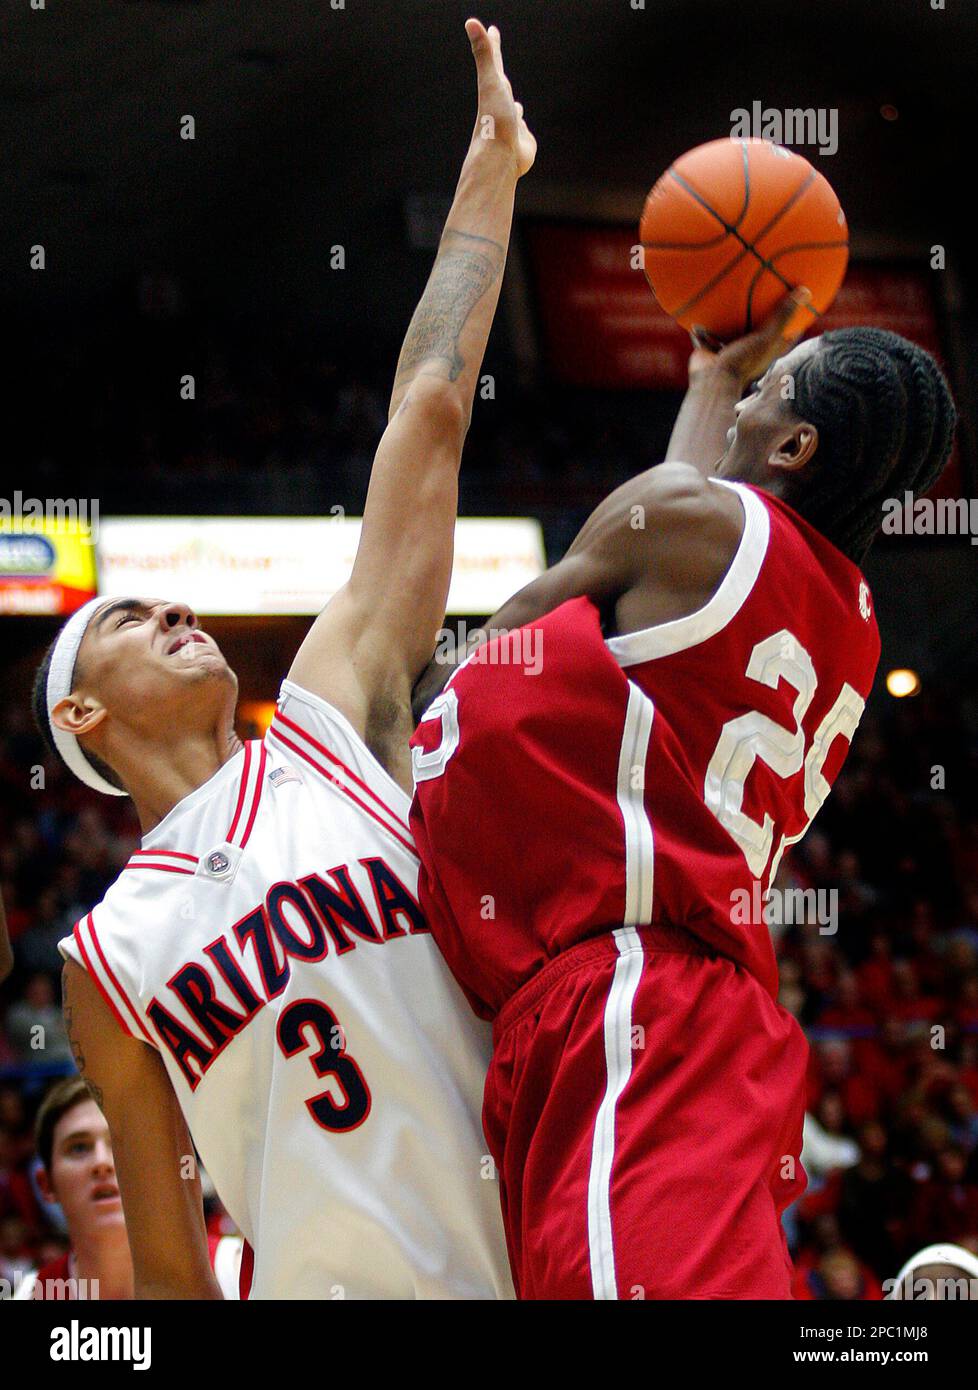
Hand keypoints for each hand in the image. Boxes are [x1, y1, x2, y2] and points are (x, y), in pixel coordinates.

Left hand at [466, 19, 535, 177]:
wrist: (498, 160)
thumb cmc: (494, 120)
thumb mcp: (490, 82)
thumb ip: (484, 53)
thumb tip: (471, 21)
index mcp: (494, 90)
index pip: (494, 62)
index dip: (494, 45)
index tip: (492, 30)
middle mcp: (501, 106)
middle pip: (502, 85)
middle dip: (502, 73)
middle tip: (500, 65)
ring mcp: (512, 125)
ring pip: (514, 113)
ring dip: (514, 108)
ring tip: (516, 105)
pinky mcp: (522, 143)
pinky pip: (524, 133)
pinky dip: (524, 130)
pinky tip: (522, 130)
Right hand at [687, 286, 811, 391]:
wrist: (712, 380)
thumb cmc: (743, 362)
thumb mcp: (767, 336)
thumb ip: (783, 315)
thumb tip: (805, 291)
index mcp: (767, 352)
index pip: (786, 336)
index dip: (793, 323)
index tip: (799, 307)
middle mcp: (749, 353)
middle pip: (758, 332)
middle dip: (760, 318)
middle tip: (764, 296)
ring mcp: (729, 353)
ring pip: (731, 333)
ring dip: (729, 321)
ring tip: (729, 300)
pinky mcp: (711, 352)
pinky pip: (706, 336)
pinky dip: (703, 328)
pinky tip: (702, 310)